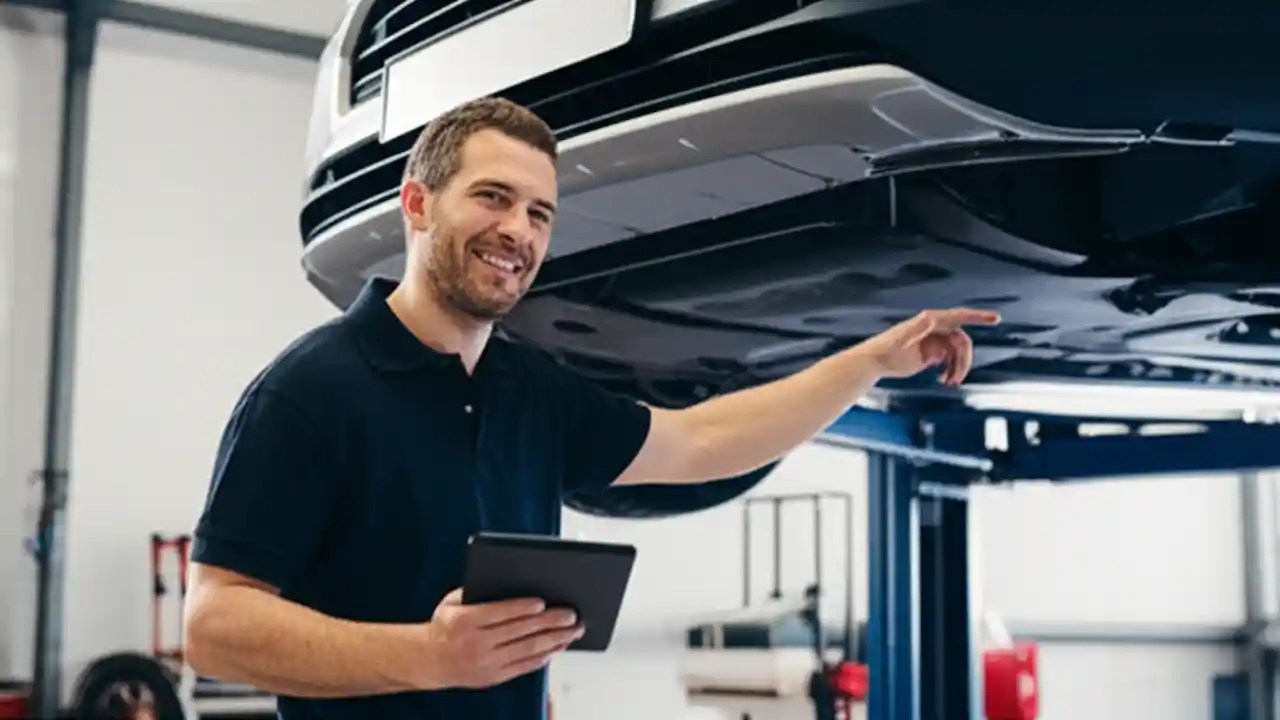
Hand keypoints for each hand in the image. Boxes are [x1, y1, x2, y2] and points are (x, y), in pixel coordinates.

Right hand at [419, 588, 583, 689]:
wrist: (429, 661)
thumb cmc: (446, 626)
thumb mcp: (451, 602)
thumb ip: (476, 592)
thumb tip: (507, 581)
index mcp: (465, 622)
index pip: (499, 613)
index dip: (522, 608)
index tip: (542, 602)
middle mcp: (476, 644)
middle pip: (520, 631)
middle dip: (549, 622)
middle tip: (571, 614)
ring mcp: (487, 663)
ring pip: (528, 650)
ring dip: (555, 639)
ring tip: (573, 630)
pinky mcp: (495, 677)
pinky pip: (525, 666)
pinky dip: (544, 656)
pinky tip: (558, 646)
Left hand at [856, 308, 1000, 385]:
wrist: (874, 362)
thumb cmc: (885, 348)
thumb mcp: (901, 337)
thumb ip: (916, 327)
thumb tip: (929, 317)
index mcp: (930, 321)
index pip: (959, 316)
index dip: (978, 316)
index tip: (995, 319)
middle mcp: (935, 329)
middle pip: (961, 342)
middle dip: (963, 360)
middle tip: (958, 379)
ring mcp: (934, 342)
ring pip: (957, 353)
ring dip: (958, 368)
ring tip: (951, 383)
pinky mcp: (931, 355)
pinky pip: (949, 361)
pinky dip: (951, 371)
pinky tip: (944, 381)